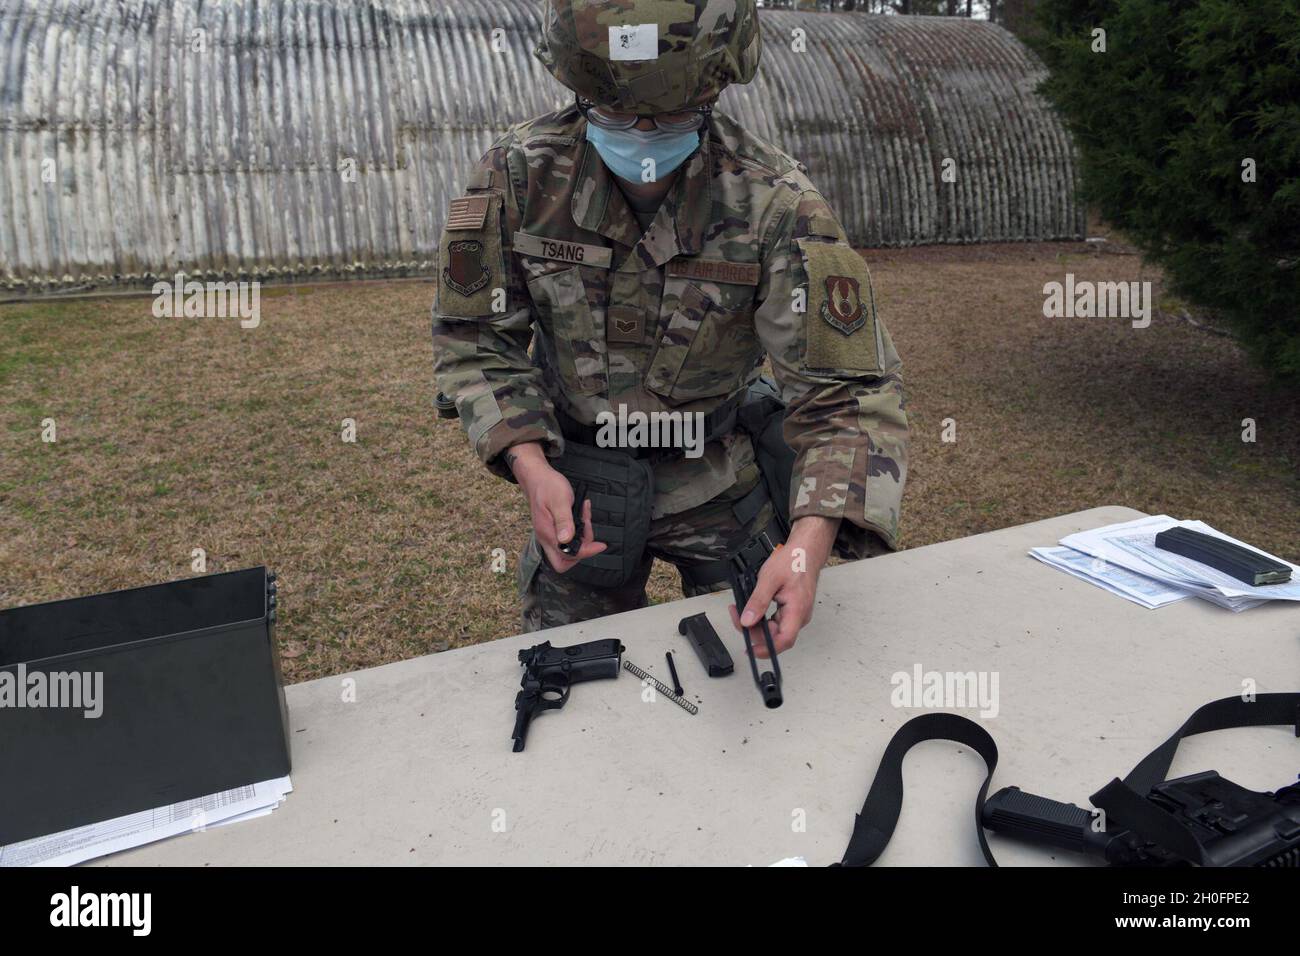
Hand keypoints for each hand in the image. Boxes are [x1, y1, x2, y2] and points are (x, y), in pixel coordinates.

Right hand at [506, 442, 606, 572]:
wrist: (536, 477)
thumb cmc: (547, 486)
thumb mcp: (559, 500)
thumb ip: (564, 520)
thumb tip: (566, 540)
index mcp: (547, 533)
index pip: (568, 554)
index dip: (586, 551)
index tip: (601, 545)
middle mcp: (546, 538)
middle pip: (563, 561)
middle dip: (581, 552)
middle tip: (587, 532)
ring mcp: (548, 535)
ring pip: (567, 550)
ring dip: (581, 538)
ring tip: (584, 516)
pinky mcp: (552, 530)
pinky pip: (567, 538)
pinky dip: (577, 530)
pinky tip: (581, 514)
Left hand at [727, 516, 837, 656]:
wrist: (806, 551)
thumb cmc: (794, 561)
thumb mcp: (769, 578)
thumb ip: (758, 601)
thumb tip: (747, 620)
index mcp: (797, 610)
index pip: (784, 640)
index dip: (768, 649)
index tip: (751, 650)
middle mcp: (799, 616)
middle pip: (775, 636)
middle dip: (754, 631)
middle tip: (737, 616)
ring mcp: (796, 614)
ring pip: (773, 629)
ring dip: (756, 623)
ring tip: (740, 609)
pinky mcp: (791, 610)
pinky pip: (774, 620)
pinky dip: (761, 617)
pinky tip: (752, 608)